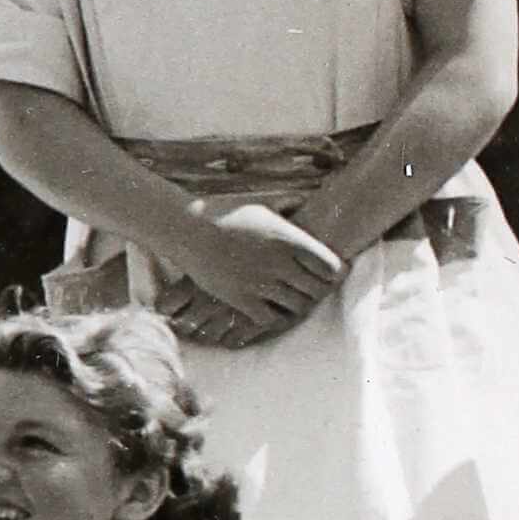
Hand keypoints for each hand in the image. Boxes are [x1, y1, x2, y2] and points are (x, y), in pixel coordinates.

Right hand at [157, 203, 343, 349]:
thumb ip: (288, 204)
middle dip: (317, 291)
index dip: (331, 273)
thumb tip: (305, 201)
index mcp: (289, 239)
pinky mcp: (240, 299)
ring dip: (297, 304)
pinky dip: (274, 317)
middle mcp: (279, 263)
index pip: (330, 267)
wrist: (187, 229)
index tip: (326, 274)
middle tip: (312, 290)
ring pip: (297, 306)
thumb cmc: (224, 213)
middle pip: (317, 290)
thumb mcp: (261, 203)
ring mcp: (260, 283)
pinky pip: (270, 319)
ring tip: (292, 300)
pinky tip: (269, 308)